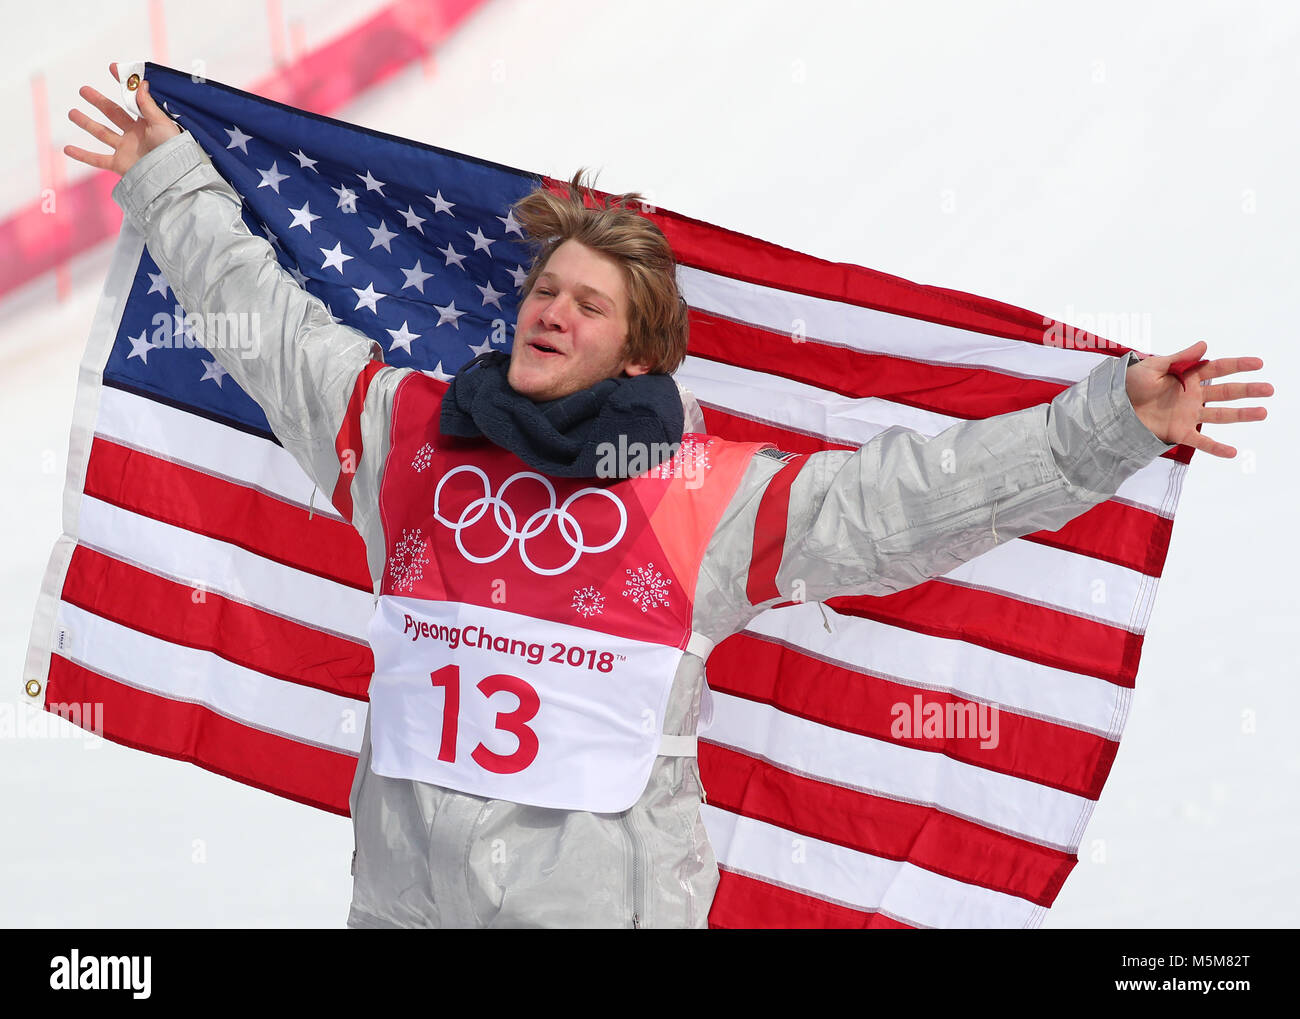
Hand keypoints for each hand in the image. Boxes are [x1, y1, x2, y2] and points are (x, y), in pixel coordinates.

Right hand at [64, 62, 180, 176]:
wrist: (172, 177)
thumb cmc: (173, 150)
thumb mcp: (162, 123)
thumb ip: (148, 105)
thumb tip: (141, 82)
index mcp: (148, 122)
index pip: (132, 99)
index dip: (124, 83)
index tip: (113, 67)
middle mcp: (136, 135)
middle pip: (113, 114)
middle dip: (98, 101)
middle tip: (84, 90)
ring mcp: (127, 149)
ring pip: (102, 133)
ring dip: (87, 123)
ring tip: (72, 113)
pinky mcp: (120, 165)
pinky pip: (97, 160)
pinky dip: (82, 155)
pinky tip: (67, 149)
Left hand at [1125, 340, 1271, 457]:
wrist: (1114, 408)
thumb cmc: (1131, 384)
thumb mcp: (1153, 367)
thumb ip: (1179, 358)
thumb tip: (1204, 344)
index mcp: (1188, 377)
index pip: (1218, 369)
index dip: (1237, 366)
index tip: (1258, 363)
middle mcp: (1193, 396)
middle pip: (1225, 392)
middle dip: (1247, 390)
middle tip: (1269, 389)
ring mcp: (1188, 415)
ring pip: (1220, 415)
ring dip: (1241, 414)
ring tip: (1262, 412)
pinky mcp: (1179, 432)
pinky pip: (1200, 441)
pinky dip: (1216, 448)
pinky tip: (1233, 452)